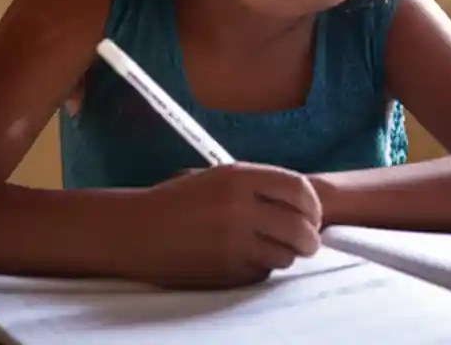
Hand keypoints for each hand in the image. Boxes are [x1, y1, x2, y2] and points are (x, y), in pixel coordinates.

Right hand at [128, 162, 322, 288]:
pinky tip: (247, 259)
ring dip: (287, 255)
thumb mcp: (218, 178)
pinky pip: (261, 272)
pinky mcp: (226, 270)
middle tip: (309, 242)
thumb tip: (303, 202)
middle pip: (300, 227)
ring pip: (285, 254)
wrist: (137, 230)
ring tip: (275, 249)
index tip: (313, 214)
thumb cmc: (179, 201)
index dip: (313, 205)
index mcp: (239, 177)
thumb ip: (259, 185)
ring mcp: (234, 241)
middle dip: (310, 238)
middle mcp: (240, 208)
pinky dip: (261, 268)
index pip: (299, 189)